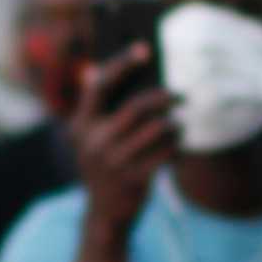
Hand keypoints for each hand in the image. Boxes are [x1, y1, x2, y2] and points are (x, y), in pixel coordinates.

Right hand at [71, 49, 177, 240]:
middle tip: (180, 96)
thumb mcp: (93, 137)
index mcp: (81, 125)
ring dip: (173, 125)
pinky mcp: (133, 178)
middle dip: (164, 97)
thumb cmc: (106, 165)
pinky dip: (176, 145)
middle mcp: (93, 141)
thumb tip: (100, 68)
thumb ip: (100, 107)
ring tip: (178, 127)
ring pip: (157, 129)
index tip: (145, 48)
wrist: (105, 213)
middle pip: (137, 106)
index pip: (99, 86)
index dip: (121, 64)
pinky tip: (177, 145)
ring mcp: (112, 162)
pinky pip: (166, 151)